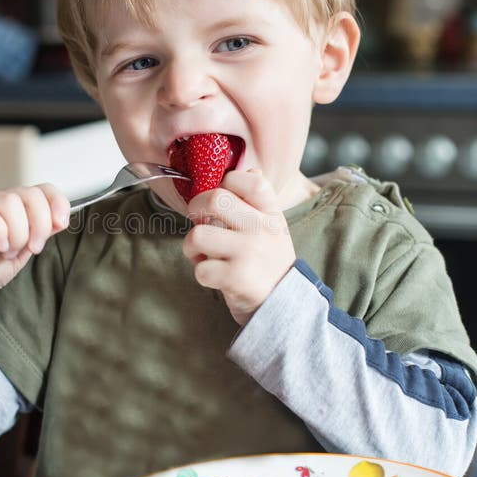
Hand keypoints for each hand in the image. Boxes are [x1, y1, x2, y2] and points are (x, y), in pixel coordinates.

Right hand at [0, 183, 70, 311]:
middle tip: (34, 247)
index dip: (56, 203)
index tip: (61, 224)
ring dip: (17, 232)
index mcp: (13, 207)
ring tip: (9, 252)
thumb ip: (40, 233)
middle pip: (29, 194)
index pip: (41, 189)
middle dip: (39, 224)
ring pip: (8, 202)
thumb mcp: (23, 252)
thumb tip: (60, 219)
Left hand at [182, 169, 294, 325]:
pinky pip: (200, 269)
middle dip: (194, 208)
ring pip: (198, 235)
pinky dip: (201, 274)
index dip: (228, 181)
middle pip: (214, 200)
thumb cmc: (269, 263)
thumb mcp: (273, 228)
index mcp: (271, 214)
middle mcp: (262, 229)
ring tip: (203, 255)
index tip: (221, 196)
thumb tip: (249, 169)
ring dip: (191, 247)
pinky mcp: (236, 278)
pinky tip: (213, 275)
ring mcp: (249, 253)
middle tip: (198, 220)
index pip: (252, 180)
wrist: (285, 307)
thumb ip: (259, 201)